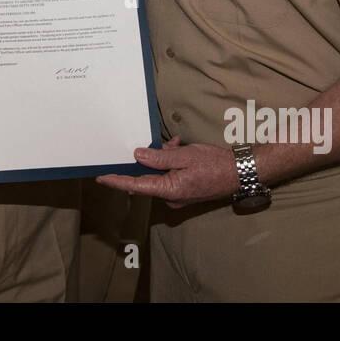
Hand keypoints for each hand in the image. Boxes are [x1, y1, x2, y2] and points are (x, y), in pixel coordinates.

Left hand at [97, 137, 240, 208]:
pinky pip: (169, 177)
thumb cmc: (215, 165)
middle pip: (147, 179)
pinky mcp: (184, 191)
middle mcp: (171, 196)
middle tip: (147, 144)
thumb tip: (137, 155)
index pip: (135, 186)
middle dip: (146, 160)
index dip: (116, 181)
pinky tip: (178, 149)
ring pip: (159, 175)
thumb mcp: (185, 156)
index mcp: (169, 190)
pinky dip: (170, 164)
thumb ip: (159, 157)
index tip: (100, 177)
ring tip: (174, 145)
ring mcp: (178, 196)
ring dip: (161, 159)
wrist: (239, 173)